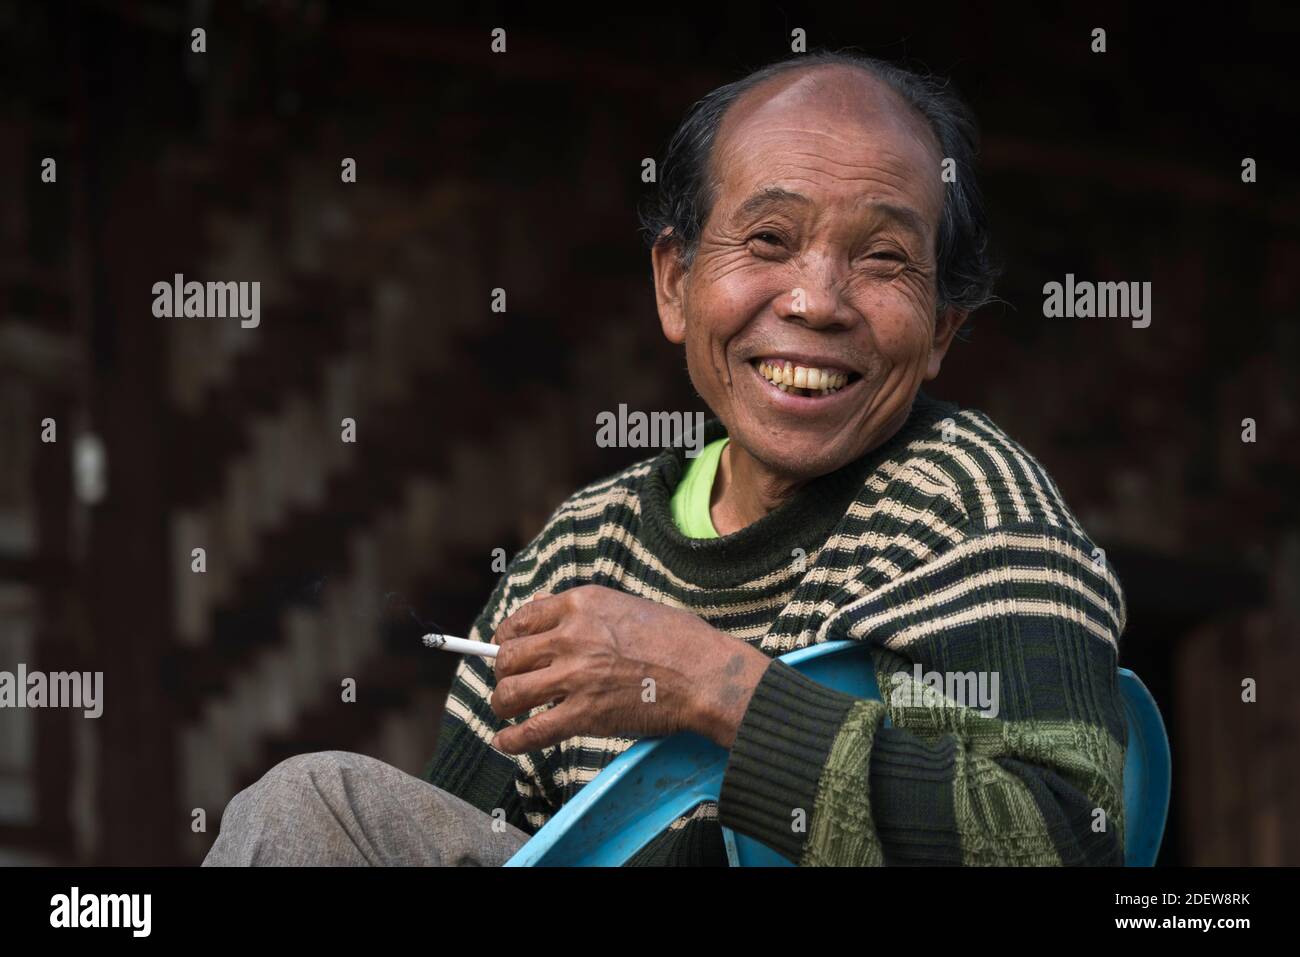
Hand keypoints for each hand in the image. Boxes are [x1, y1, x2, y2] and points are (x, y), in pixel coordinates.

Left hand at [488, 585, 771, 753]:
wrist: (706, 674)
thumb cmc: (680, 640)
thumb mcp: (628, 605)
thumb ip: (585, 610)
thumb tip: (545, 607)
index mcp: (582, 604)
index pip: (522, 618)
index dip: (507, 637)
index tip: (506, 648)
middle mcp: (571, 636)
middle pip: (509, 655)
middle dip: (503, 672)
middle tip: (511, 683)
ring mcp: (576, 675)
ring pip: (510, 691)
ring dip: (504, 704)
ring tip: (508, 712)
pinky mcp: (585, 714)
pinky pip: (531, 730)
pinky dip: (512, 740)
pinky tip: (506, 742)